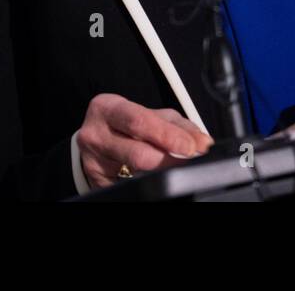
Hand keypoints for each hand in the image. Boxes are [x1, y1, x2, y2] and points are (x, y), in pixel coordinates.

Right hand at [74, 93, 213, 187]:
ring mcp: (92, 162)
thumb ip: (176, 125)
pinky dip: (147, 185)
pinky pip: (126, 187)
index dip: (168, 136)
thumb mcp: (147, 115)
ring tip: (175, 169)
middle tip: (190, 162)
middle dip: (169, 160)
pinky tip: (155, 180)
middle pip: (137, 153)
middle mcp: (95, 134)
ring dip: (160, 173)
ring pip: (134, 174)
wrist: (95, 139)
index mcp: (107, 108)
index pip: (140, 122)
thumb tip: (201, 142)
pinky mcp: (96, 182)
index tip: (191, 147)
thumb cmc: (123, 124)